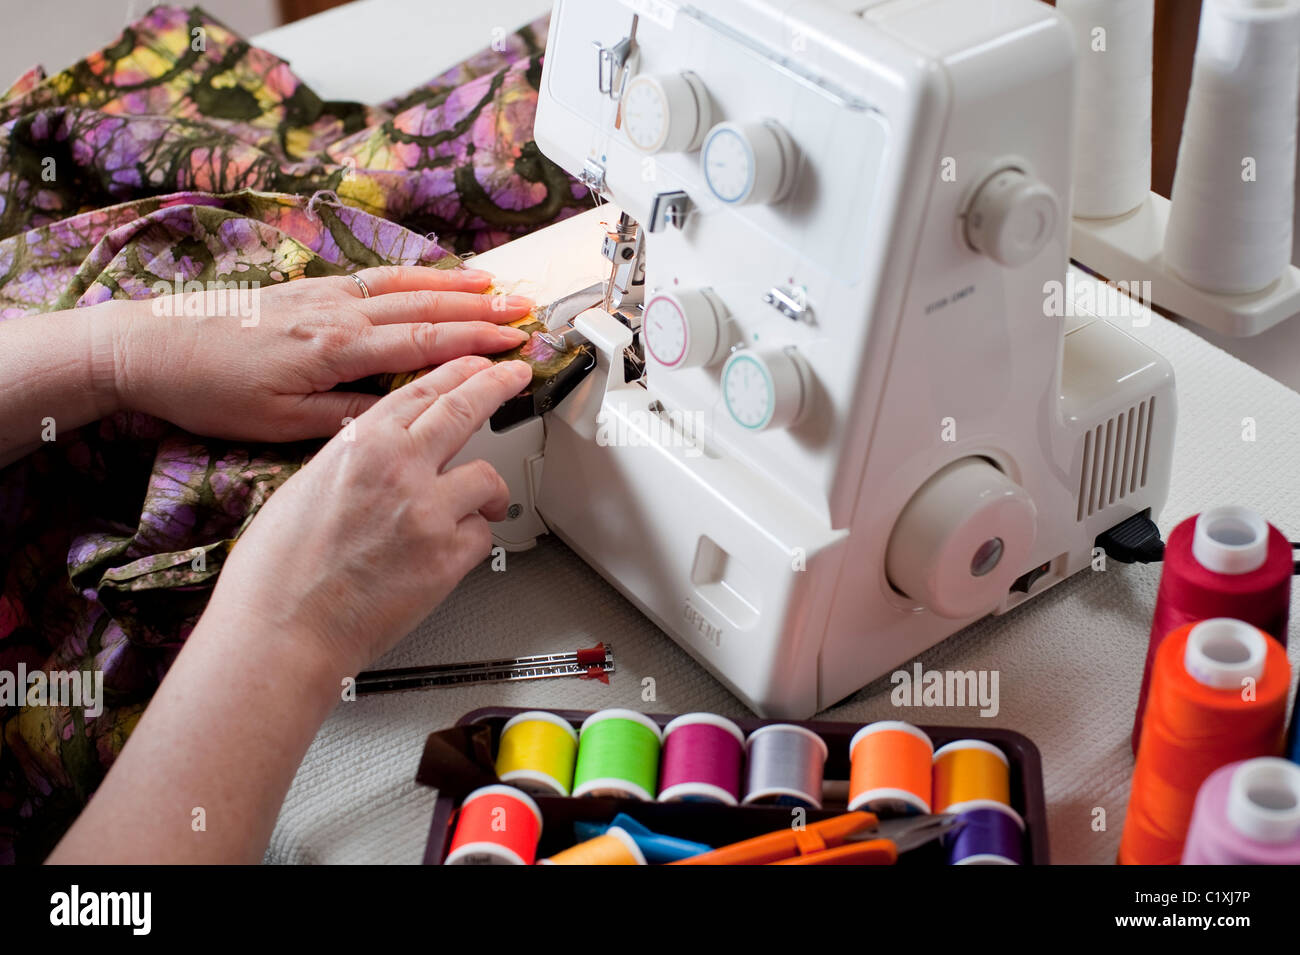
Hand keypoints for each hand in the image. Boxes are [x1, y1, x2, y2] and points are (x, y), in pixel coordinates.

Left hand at [107, 267, 534, 440]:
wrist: (152, 348)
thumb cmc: (210, 391)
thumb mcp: (281, 424)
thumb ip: (348, 415)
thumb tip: (401, 412)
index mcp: (335, 350)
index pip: (424, 343)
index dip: (476, 342)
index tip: (515, 343)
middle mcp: (335, 312)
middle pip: (425, 306)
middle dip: (482, 308)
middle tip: (526, 311)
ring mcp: (323, 294)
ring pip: (404, 284)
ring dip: (455, 284)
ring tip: (496, 285)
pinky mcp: (308, 288)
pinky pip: (376, 276)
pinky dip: (413, 274)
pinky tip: (429, 275)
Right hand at [207, 355, 532, 676]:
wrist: (281, 631)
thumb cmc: (277, 573)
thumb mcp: (306, 489)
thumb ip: (354, 464)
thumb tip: (381, 459)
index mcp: (359, 445)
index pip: (422, 391)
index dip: (458, 372)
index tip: (478, 364)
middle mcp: (398, 467)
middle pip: (465, 408)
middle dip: (498, 386)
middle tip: (514, 378)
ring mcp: (427, 510)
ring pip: (487, 476)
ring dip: (485, 491)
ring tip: (476, 505)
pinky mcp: (447, 557)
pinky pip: (482, 535)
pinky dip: (471, 542)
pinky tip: (447, 553)